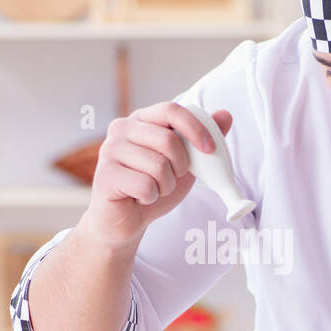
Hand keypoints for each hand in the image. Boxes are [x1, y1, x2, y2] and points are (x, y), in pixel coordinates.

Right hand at [82, 101, 233, 249]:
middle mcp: (121, 129)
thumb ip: (201, 140)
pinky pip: (145, 186)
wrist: (126, 220)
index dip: (195, 128)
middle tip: (173, 178)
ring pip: (158, 166)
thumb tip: (225, 115)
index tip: (210, 149)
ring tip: (154, 189)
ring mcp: (110, 151)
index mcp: (141, 119)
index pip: (171, 110)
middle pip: (168, 140)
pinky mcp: (105, 175)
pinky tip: (140, 198)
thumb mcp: (184, 163)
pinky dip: (151, 197)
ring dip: (166, 186)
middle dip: (181, 166)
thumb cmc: (153, 186)